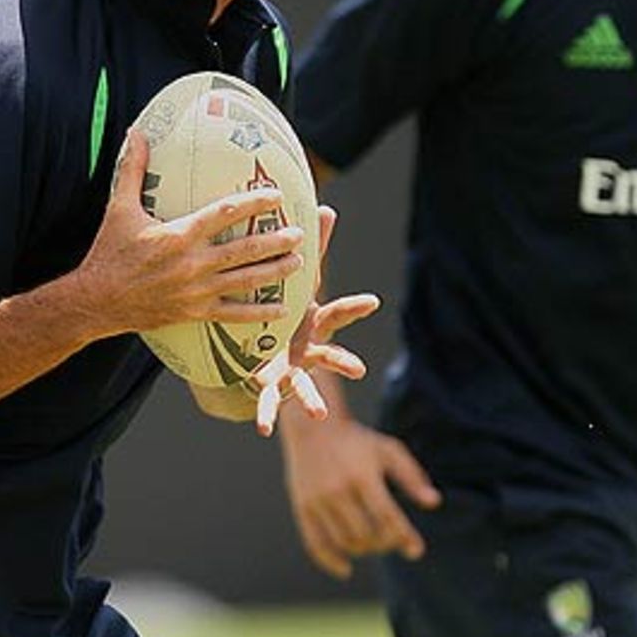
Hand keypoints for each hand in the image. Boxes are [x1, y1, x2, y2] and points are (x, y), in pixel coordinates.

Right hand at [74, 127, 305, 338]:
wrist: (96, 301)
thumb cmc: (108, 252)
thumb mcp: (119, 208)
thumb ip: (132, 170)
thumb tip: (137, 133)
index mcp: (178, 235)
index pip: (224, 214)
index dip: (253, 202)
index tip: (276, 195)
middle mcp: (192, 264)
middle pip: (244, 250)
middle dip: (275, 241)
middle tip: (299, 232)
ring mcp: (196, 291)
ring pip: (245, 281)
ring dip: (275, 272)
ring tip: (299, 262)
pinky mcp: (195, 313)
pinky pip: (233, 314)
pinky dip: (259, 312)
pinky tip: (282, 309)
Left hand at [248, 206, 378, 435]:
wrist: (270, 349)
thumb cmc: (290, 311)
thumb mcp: (301, 281)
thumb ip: (314, 249)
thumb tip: (327, 207)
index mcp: (314, 322)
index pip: (337, 313)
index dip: (354, 308)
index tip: (373, 302)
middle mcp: (309, 349)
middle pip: (328, 354)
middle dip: (342, 361)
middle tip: (358, 369)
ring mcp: (294, 370)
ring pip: (305, 385)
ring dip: (310, 399)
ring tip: (319, 414)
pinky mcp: (273, 386)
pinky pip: (270, 401)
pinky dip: (267, 413)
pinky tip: (263, 428)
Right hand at [281, 414, 441, 579]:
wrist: (313, 427)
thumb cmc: (358, 441)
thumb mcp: (388, 451)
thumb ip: (412, 477)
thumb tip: (434, 503)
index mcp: (362, 474)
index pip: (387, 516)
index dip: (404, 536)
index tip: (416, 551)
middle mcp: (337, 489)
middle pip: (366, 534)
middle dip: (385, 544)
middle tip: (393, 540)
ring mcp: (317, 500)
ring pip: (344, 542)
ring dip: (364, 550)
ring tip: (374, 543)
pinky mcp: (302, 507)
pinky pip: (315, 544)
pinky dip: (331, 562)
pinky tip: (346, 569)